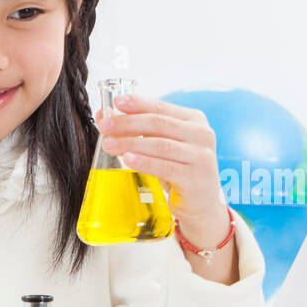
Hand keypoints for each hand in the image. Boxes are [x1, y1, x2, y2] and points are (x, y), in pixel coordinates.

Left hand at [96, 94, 238, 283]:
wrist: (201, 204)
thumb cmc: (179, 170)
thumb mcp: (162, 146)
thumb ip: (139, 130)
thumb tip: (105, 114)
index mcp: (194, 120)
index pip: (161, 108)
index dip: (137, 103)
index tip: (116, 102)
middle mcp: (202, 135)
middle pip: (158, 123)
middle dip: (128, 123)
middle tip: (105, 126)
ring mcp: (201, 156)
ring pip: (160, 144)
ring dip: (131, 143)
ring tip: (109, 144)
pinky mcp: (196, 178)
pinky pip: (165, 167)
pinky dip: (144, 162)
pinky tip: (128, 159)